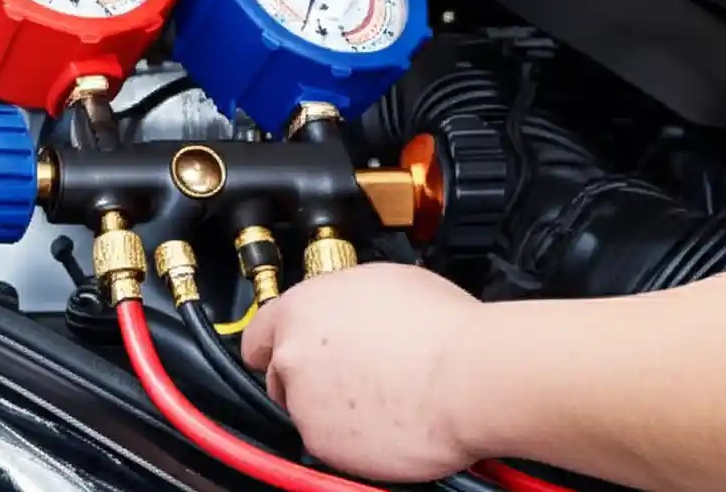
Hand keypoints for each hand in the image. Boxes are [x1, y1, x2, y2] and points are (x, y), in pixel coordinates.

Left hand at [241, 263, 486, 481]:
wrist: (468, 378)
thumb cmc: (441, 328)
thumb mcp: (383, 282)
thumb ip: (342, 301)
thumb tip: (345, 311)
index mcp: (301, 309)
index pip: (257, 333)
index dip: (273, 345)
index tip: (278, 353)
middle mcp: (293, 355)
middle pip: (281, 373)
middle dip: (309, 377)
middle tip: (352, 376)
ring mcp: (304, 403)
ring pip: (306, 409)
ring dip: (331, 407)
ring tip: (380, 396)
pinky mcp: (323, 443)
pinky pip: (329, 441)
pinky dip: (351, 437)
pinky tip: (385, 420)